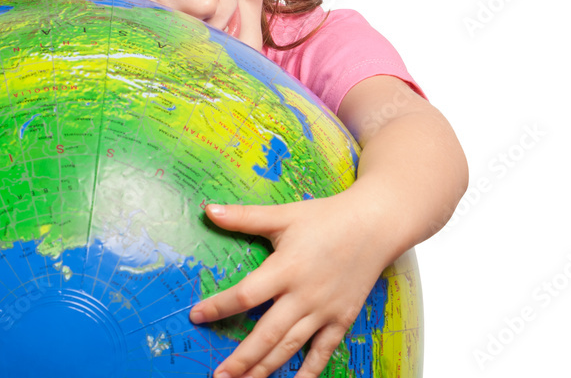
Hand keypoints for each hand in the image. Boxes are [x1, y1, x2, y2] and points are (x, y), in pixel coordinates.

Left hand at [189, 195, 392, 377]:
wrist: (375, 225)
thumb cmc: (326, 217)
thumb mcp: (283, 214)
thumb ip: (244, 217)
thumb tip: (208, 210)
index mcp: (285, 268)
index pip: (245, 295)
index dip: (219, 307)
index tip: (196, 317)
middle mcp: (303, 295)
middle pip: (267, 334)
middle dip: (242, 359)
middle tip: (219, 376)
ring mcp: (324, 311)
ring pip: (290, 347)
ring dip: (266, 368)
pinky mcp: (341, 319)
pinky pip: (322, 352)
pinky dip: (308, 371)